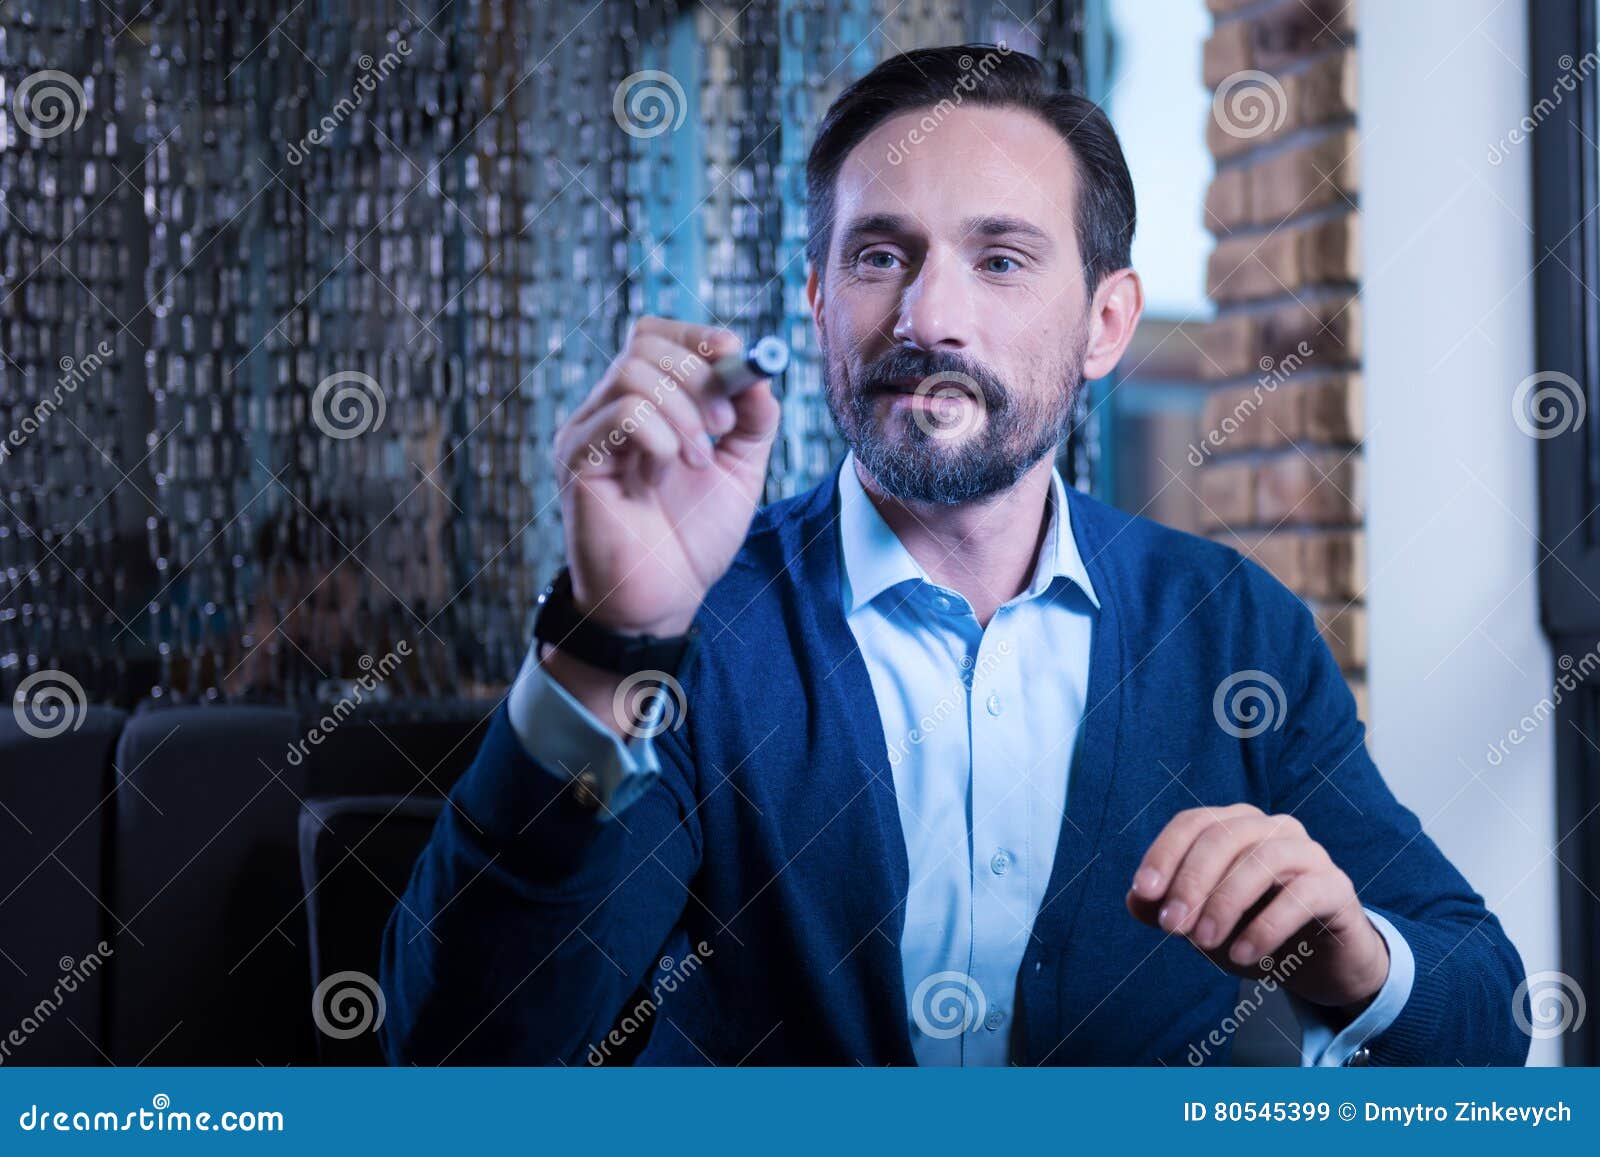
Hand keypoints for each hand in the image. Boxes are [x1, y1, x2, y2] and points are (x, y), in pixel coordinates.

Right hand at [551, 316, 781, 638]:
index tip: (736, 354)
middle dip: (697, 374)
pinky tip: (668, 472)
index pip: (654, 336)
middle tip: (723, 424)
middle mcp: (607, 412)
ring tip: (700, 459)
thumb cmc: (691, 539)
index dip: (696, 335)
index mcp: (643, 406)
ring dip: (683, 411)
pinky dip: (661, 434)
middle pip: (644, 344)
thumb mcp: (739, 470)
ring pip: (633, 373)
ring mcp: (587, 434)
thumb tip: (761, 370)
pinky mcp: (577, 461)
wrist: (661, 602)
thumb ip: (752, 420)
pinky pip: (622, 414)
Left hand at [1126, 804, 1389, 1012]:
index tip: (1144, 893)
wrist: (1319, 964)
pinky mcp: (1336, 886)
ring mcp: (1309, 853)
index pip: (1193, 823)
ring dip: (1225, 903)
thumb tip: (1134, 901)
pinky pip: (1302, 895)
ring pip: (1262, 860)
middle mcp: (1273, 828)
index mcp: (1235, 825)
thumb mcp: (1203, 923)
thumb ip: (1168, 909)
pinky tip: (1244, 955)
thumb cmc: (1252, 931)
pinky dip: (1267, 925)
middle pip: (1224, 837)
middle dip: (1191, 882)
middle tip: (1171, 928)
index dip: (1164, 854)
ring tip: (1203, 944)